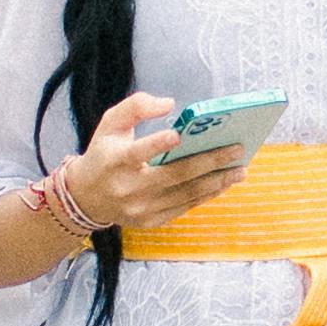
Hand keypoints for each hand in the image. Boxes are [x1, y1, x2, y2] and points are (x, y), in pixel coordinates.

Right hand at [73, 92, 262, 232]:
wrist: (86, 198)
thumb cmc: (104, 153)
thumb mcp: (110, 124)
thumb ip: (136, 106)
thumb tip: (169, 104)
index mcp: (114, 161)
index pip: (137, 153)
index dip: (157, 144)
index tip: (179, 134)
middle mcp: (127, 188)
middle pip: (173, 175)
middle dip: (208, 162)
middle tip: (237, 149)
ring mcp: (140, 208)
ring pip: (185, 194)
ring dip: (216, 182)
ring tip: (241, 168)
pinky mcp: (150, 221)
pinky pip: (184, 207)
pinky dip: (206, 195)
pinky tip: (224, 182)